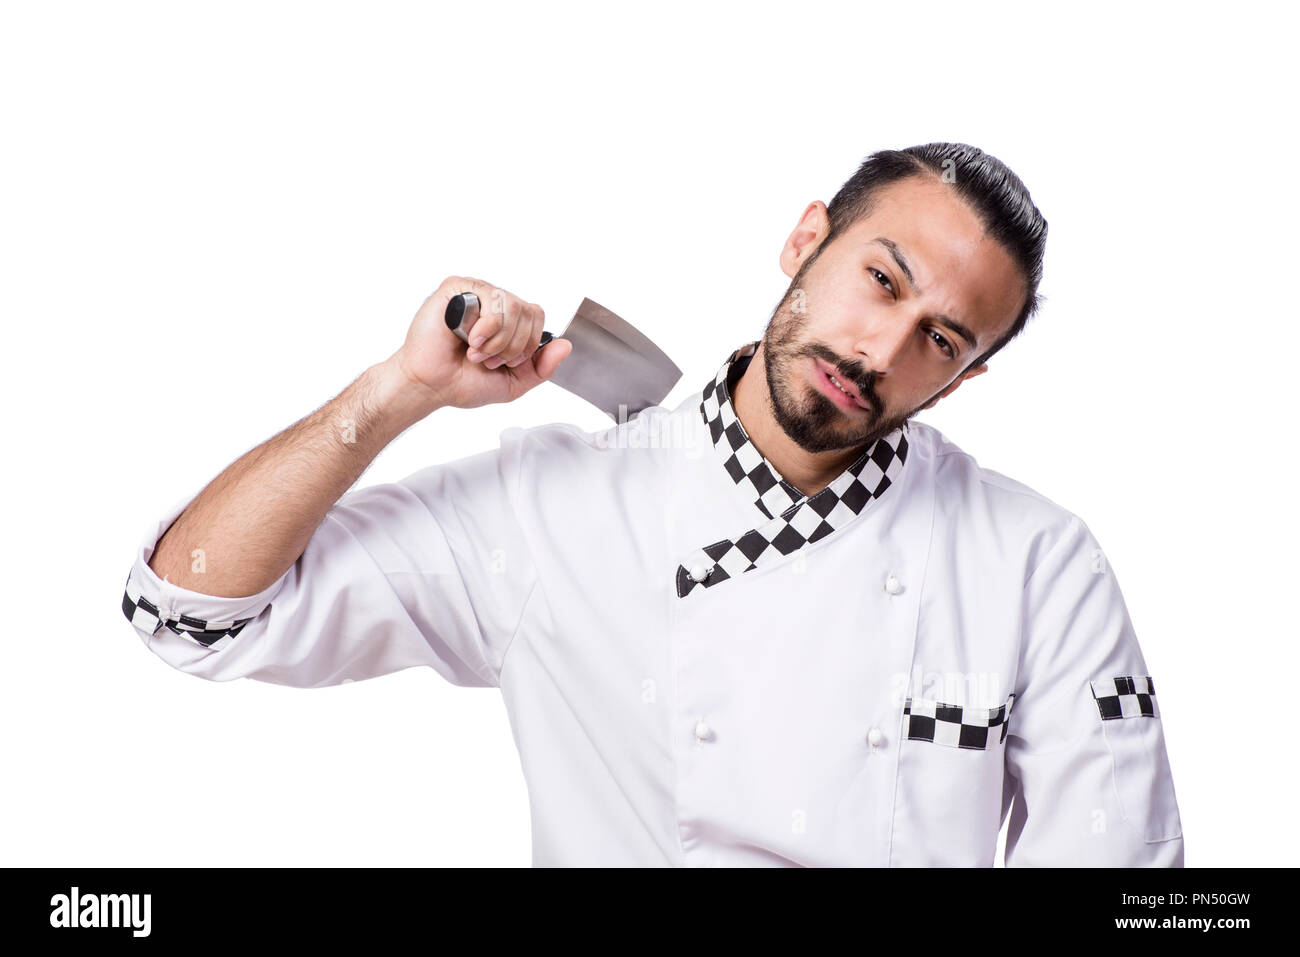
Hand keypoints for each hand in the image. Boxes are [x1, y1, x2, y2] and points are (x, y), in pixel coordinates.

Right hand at [388, 275, 572, 409]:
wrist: (433, 387)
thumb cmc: (463, 382)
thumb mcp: (514, 382)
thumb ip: (542, 367)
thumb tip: (565, 346)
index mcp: (507, 321)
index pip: (537, 315)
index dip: (528, 343)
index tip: (507, 362)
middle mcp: (493, 303)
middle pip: (528, 310)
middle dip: (512, 345)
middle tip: (487, 359)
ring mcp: (475, 293)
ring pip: (512, 305)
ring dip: (498, 339)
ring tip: (476, 351)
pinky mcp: (457, 288)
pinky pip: (490, 296)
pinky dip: (486, 326)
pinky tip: (470, 339)